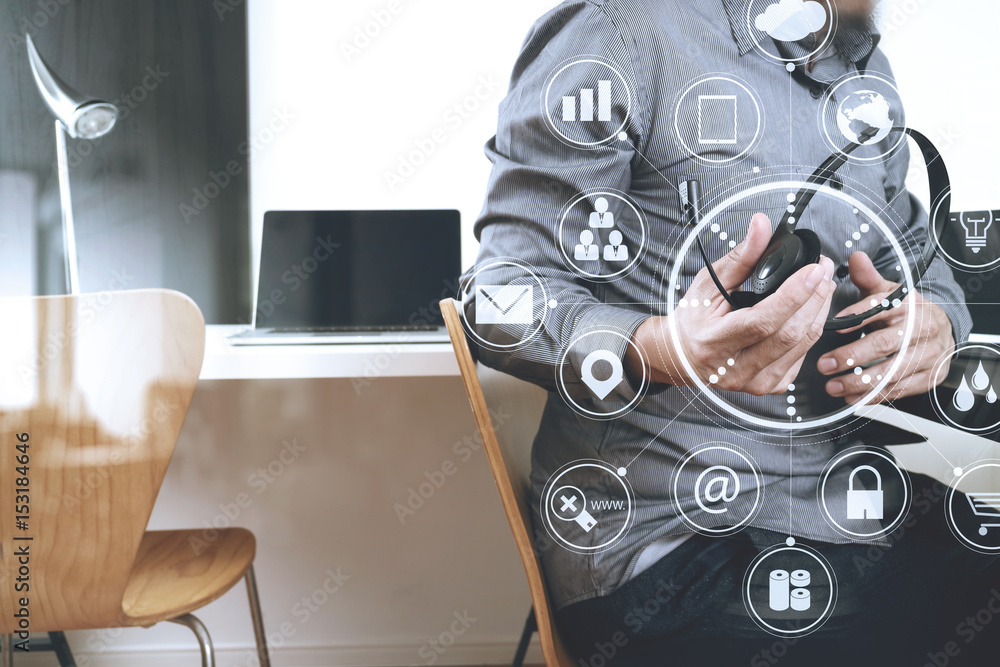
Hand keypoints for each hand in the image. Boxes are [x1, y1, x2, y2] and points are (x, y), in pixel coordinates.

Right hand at [628, 214, 835, 394]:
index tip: (814, 270)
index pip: (762, 320)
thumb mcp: (708, 283)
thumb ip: (740, 256)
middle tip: (823, 270)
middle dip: (815, 297)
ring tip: (821, 285)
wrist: (681, 356)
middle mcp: (735, 368)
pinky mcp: (770, 386)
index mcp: (714, 342)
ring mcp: (755, 382)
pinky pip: (802, 357)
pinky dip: (811, 330)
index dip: (793, 295)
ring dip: (819, 310)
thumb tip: (761, 226)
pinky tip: (809, 312)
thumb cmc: (693, 320)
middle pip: (790, 333)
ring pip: (803, 345)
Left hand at [817, 252, 953, 403]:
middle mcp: (921, 329)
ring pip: (892, 371)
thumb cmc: (906, 311)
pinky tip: (853, 397)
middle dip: (850, 357)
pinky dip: (874, 396)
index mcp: (909, 305)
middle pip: (884, 344)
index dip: (858, 317)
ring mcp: (928, 354)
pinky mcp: (930, 376)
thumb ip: (868, 278)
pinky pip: (900, 389)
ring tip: (833, 386)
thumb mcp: (889, 291)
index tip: (835, 326)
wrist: (942, 328)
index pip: (882, 309)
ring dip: (859, 382)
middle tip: (824, 364)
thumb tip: (855, 258)